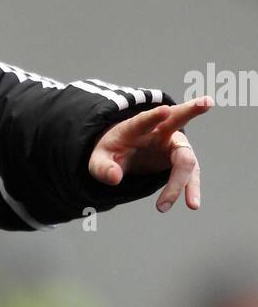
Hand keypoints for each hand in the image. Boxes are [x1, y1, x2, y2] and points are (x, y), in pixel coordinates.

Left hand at [88, 95, 211, 211]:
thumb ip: (103, 168)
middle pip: (177, 119)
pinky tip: (193, 204)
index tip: (165, 109)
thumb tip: (115, 177)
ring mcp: (173, 144)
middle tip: (207, 102)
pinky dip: (191, 188)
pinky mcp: (180, 159)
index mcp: (135, 127)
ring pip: (185, 158)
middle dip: (192, 109)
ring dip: (183, 181)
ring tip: (189, 205)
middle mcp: (159, 130)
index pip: (144, 120)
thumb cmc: (110, 154)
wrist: (122, 155)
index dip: (153, 116)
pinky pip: (189, 174)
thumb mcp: (98, 161)